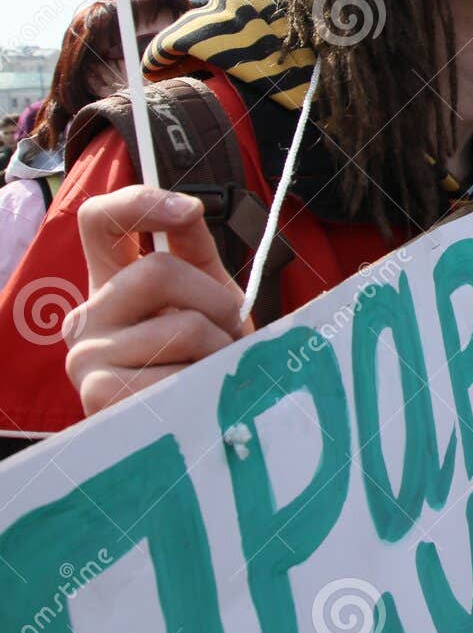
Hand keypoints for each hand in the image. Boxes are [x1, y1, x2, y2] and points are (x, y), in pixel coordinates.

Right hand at [64, 186, 251, 416]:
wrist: (198, 430)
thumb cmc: (203, 361)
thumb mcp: (205, 299)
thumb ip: (195, 253)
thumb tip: (189, 207)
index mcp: (111, 284)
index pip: (99, 221)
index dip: (139, 202)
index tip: (187, 209)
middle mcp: (87, 315)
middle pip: (158, 271)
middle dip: (215, 301)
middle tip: (227, 334)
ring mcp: (86, 356)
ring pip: (181, 326)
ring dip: (219, 350)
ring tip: (212, 373)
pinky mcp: (99, 393)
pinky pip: (179, 372)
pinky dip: (205, 383)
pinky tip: (196, 399)